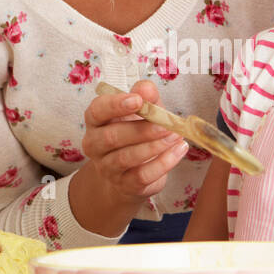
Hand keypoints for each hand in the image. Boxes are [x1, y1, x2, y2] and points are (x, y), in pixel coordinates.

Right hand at [81, 80, 189, 203]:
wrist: (130, 174)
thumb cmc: (136, 133)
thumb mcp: (143, 111)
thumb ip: (146, 97)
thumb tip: (147, 88)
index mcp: (96, 121)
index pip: (97, 111)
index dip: (115, 105)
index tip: (138, 100)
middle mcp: (95, 145)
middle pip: (111, 137)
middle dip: (141, 130)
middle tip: (166, 124)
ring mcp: (107, 167)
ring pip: (126, 158)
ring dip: (154, 146)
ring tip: (176, 136)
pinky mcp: (124, 185)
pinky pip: (142, 175)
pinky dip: (163, 163)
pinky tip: (179, 150)